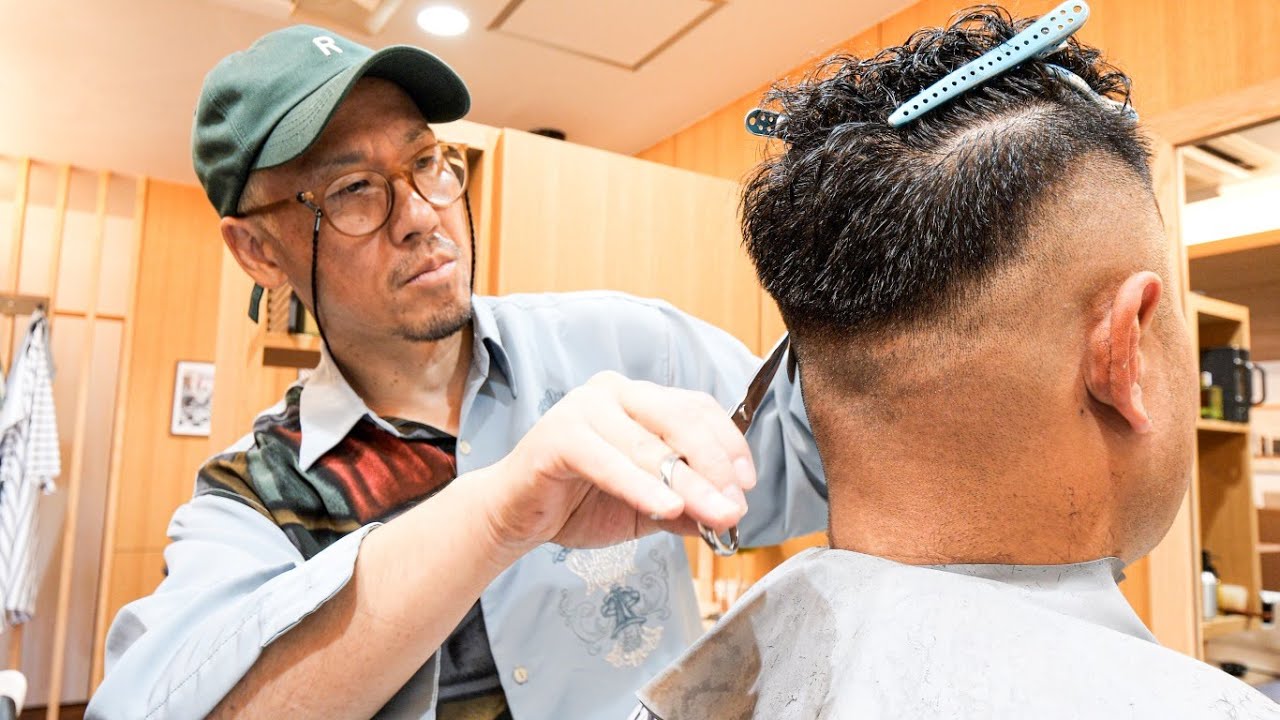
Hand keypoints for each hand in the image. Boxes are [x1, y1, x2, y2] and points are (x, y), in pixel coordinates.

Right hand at [479, 371, 756, 550]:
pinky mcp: (558, 435)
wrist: (515, 516)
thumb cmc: (578, 502)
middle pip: (680, 419)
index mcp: (638, 399)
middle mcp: (614, 392)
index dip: (728, 443)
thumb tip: (731, 514)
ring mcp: (583, 408)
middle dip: (714, 466)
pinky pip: (608, 461)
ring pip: (649, 445)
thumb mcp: (648, 507)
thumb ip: (687, 506)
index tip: (747, 483)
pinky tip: (665, 507)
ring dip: (687, 484)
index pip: (696, 408)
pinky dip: (640, 485)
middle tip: (734, 506)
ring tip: (714, 514)